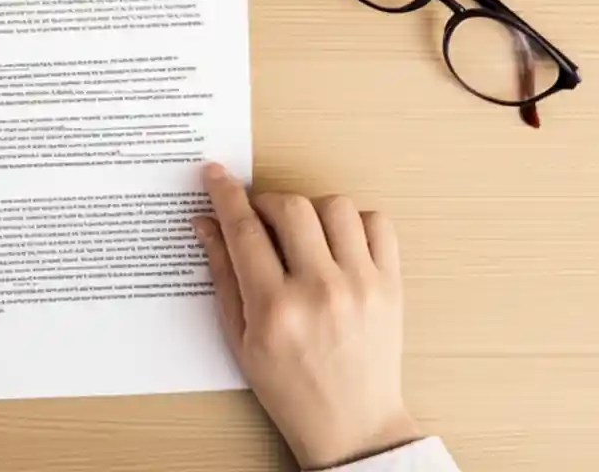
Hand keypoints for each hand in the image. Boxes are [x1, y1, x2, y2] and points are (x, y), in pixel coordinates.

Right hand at [192, 164, 419, 469]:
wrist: (351, 422)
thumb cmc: (289, 387)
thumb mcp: (239, 338)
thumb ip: (223, 275)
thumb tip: (207, 224)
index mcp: (274, 309)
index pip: (244, 231)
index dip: (225, 195)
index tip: (215, 175)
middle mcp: (320, 291)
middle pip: (289, 208)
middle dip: (265, 202)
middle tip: (258, 218)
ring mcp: (361, 285)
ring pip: (334, 207)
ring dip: (309, 209)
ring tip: (300, 233)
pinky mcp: (391, 285)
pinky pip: (377, 224)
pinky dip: (353, 221)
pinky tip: (336, 241)